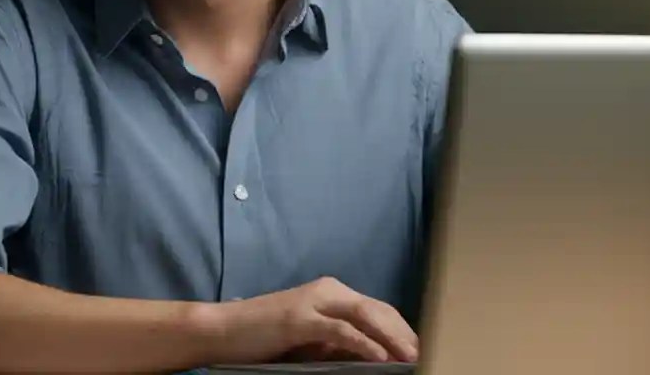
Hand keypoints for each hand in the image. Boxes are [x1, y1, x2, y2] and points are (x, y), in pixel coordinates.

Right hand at [208, 276, 418, 364]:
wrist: (223, 331)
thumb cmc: (265, 339)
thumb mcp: (309, 341)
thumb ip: (338, 344)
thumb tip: (372, 357)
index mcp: (332, 293)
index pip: (379, 310)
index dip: (403, 330)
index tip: (421, 351)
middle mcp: (329, 291)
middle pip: (380, 310)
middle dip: (406, 334)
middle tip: (426, 356)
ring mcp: (314, 302)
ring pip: (367, 316)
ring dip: (394, 340)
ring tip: (413, 359)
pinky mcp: (300, 319)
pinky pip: (341, 331)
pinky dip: (365, 344)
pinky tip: (381, 358)